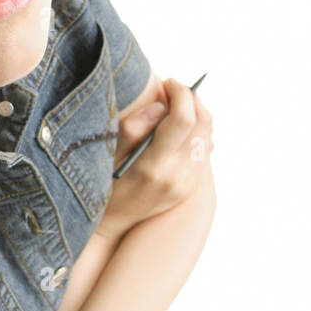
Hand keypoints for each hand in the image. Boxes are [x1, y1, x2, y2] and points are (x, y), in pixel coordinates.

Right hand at [97, 77, 214, 241]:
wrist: (110, 227)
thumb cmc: (101, 188)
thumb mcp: (106, 157)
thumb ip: (132, 129)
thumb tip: (159, 106)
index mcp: (154, 167)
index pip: (184, 119)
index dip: (181, 94)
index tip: (168, 83)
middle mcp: (177, 177)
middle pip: (203, 124)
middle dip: (193, 99)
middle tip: (173, 90)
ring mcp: (186, 184)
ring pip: (208, 137)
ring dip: (198, 114)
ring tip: (176, 106)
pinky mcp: (190, 188)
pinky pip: (205, 152)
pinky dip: (198, 132)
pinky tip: (179, 128)